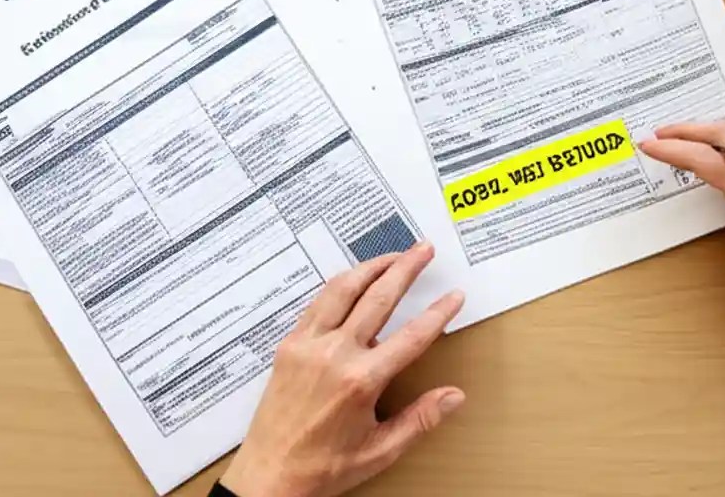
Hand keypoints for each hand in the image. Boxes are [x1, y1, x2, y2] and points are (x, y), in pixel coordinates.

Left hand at [220, 242, 465, 496]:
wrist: (269, 475)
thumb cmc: (323, 468)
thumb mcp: (380, 451)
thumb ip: (420, 420)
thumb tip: (455, 396)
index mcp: (361, 381)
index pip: (411, 337)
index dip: (438, 313)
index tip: (454, 296)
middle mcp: (334, 355)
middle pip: (378, 298)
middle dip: (405, 269)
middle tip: (424, 250)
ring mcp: (308, 346)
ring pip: (343, 290)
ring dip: (371, 267)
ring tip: (392, 255)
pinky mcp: (289, 346)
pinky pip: (317, 304)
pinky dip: (339, 286)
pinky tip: (353, 280)